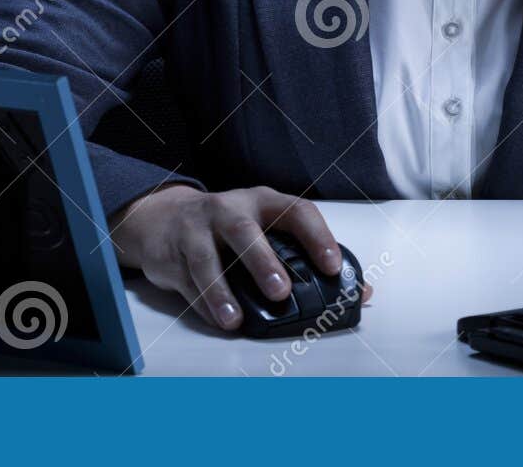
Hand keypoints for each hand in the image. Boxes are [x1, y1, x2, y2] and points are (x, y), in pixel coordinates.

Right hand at [106, 183, 372, 330]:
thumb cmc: (228, 226)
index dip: (317, 237)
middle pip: (244, 230)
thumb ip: (309, 257)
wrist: (162, 218)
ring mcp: (197, 229)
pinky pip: (187, 280)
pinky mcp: (172, 254)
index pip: (296, 211)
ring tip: (236, 319)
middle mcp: (229, 209)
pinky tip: (218, 320)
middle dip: (263, 261)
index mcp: (264, 202)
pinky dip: (202, 303)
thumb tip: (360, 291)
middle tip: (281, 291)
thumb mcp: (267, 228)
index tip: (332, 267)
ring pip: (207, 257)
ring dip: (222, 290)